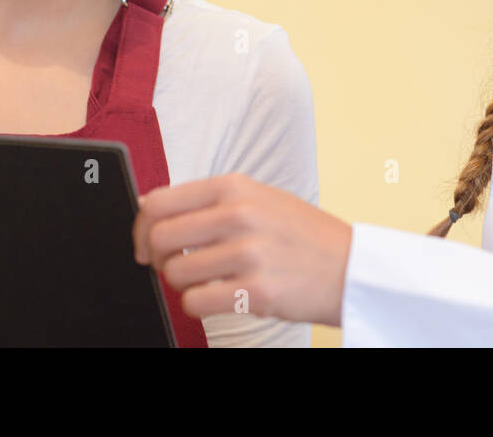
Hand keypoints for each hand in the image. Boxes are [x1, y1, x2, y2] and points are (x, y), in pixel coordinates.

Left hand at [133, 173, 351, 326]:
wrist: (351, 267)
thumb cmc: (304, 236)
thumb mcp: (260, 199)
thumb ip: (209, 200)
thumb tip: (149, 205)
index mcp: (236, 187)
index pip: (160, 201)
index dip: (141, 227)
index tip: (144, 243)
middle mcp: (240, 215)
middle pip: (160, 238)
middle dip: (157, 259)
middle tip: (172, 266)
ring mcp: (248, 253)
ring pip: (174, 274)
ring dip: (183, 284)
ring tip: (209, 281)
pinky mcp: (255, 291)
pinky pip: (195, 302)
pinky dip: (199, 304)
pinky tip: (221, 296)